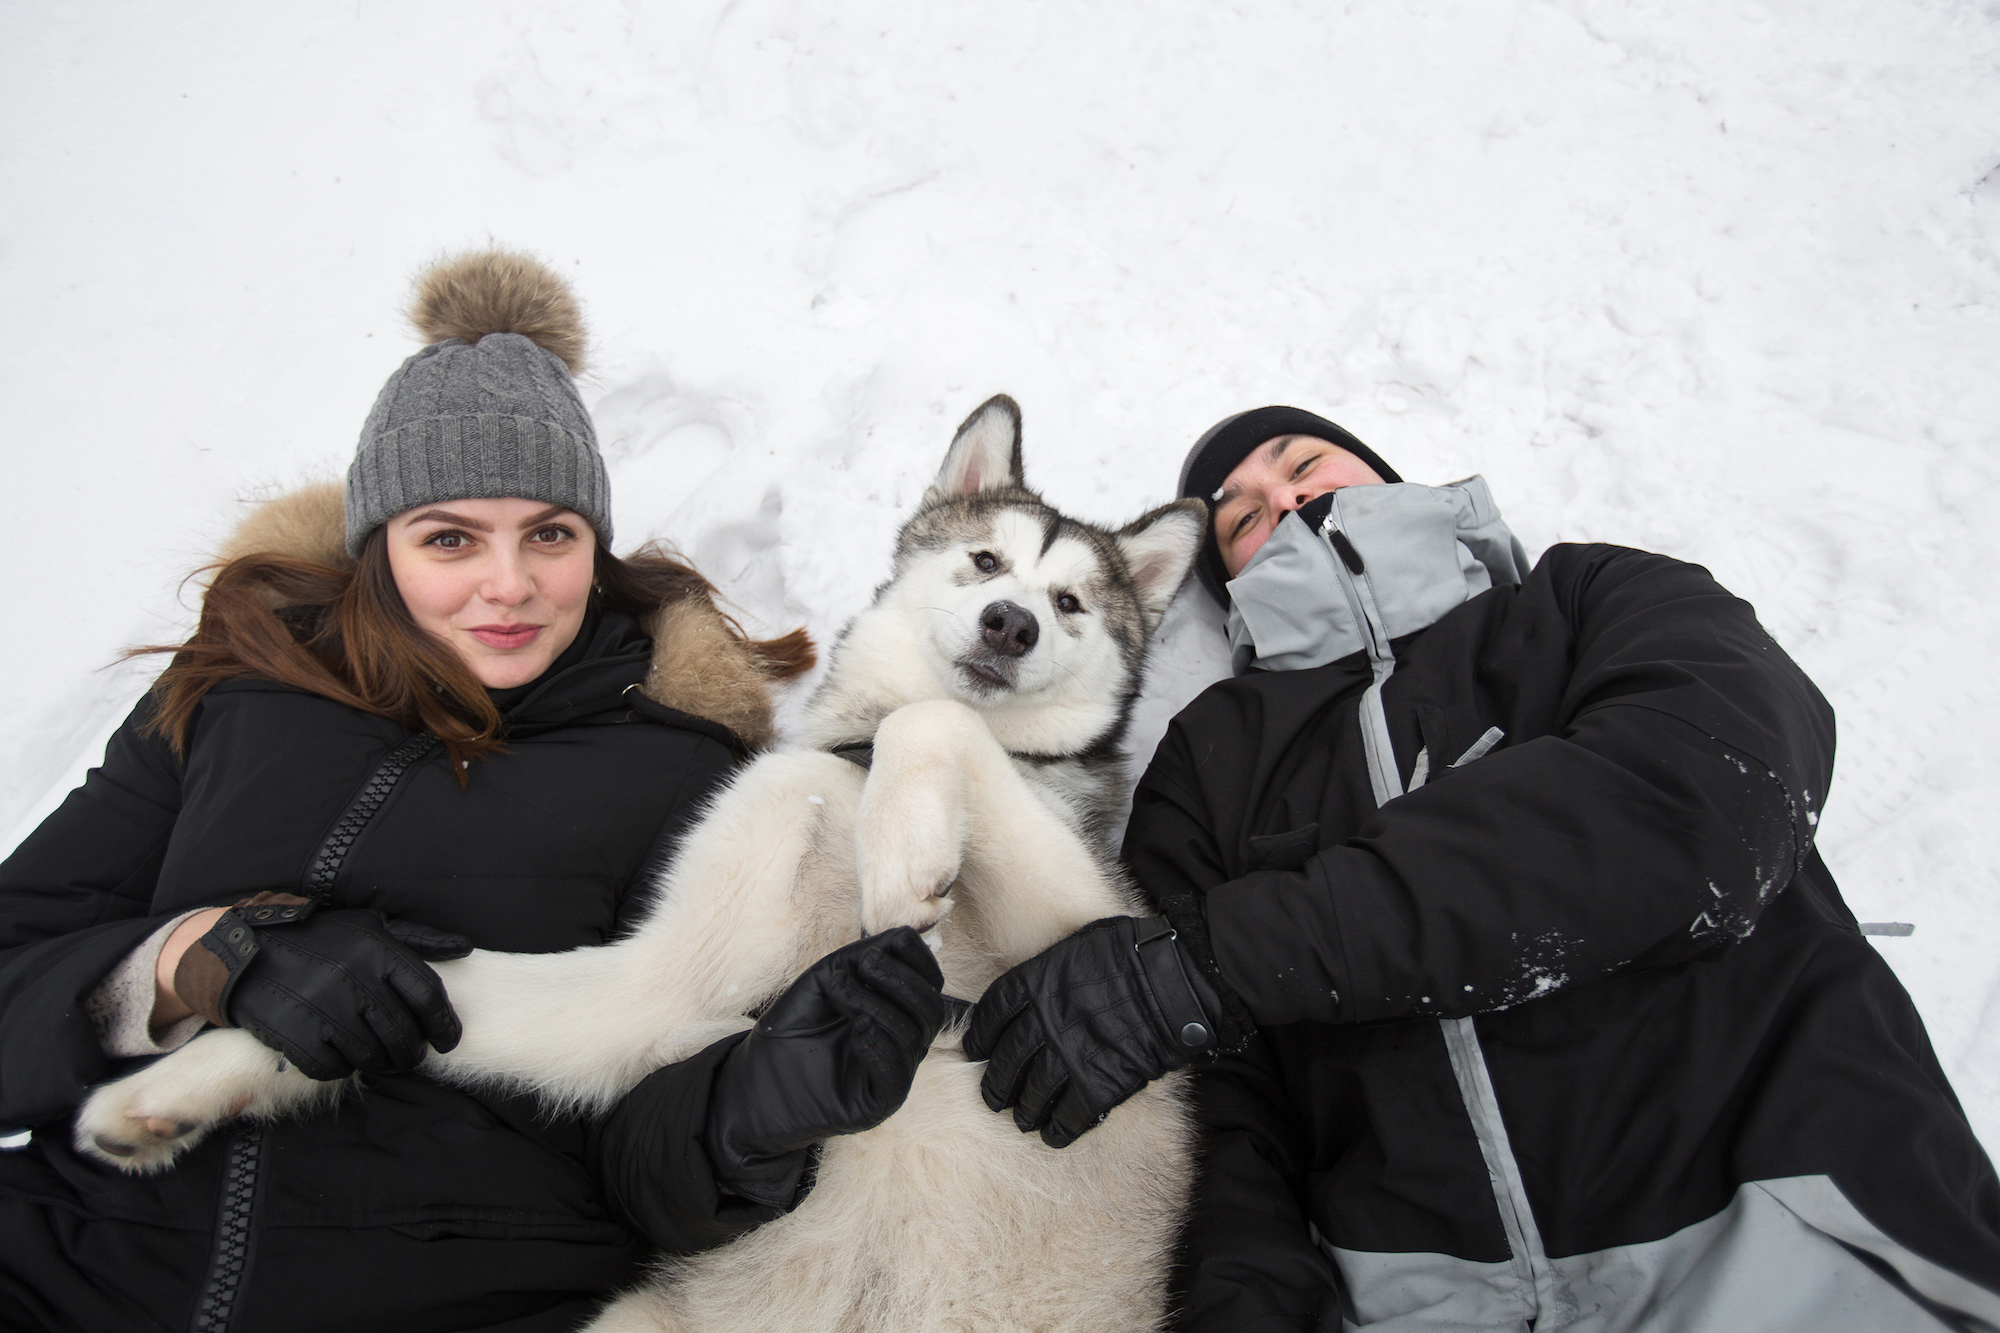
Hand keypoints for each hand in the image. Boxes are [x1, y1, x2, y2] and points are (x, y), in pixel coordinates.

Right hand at [173, 892, 470, 1079]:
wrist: (243, 952)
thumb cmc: (317, 940)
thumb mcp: (367, 927)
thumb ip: (417, 940)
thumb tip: (463, 949)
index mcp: (376, 949)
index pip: (429, 996)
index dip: (445, 1024)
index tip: (447, 1040)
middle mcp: (352, 978)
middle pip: (402, 1033)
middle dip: (410, 1052)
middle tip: (407, 1057)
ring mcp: (321, 1008)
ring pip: (370, 1055)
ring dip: (378, 1063)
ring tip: (377, 1058)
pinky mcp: (292, 1034)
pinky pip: (330, 1067)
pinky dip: (339, 1067)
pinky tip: (338, 1056)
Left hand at [707, 927, 949, 1206]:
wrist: (756, 1081)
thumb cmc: (792, 1028)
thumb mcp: (827, 980)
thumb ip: (862, 957)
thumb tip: (902, 937)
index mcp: (896, 1010)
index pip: (930, 983)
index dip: (918, 959)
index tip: (884, 945)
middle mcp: (902, 1042)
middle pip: (931, 1009)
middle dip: (902, 980)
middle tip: (864, 963)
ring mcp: (894, 1074)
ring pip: (914, 1037)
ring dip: (879, 1006)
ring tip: (841, 994)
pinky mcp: (878, 1104)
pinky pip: (897, 1077)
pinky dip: (880, 1048)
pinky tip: (857, 1031)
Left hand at [964, 915, 1218, 1147]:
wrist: (1174, 981)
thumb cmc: (1132, 953)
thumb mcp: (1078, 943)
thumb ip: (1052, 968)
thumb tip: (1042, 982)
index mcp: (1035, 984)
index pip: (990, 1017)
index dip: (979, 1038)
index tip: (976, 1051)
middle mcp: (1043, 1023)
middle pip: (1005, 1062)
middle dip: (995, 1085)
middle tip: (994, 1097)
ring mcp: (1069, 1056)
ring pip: (1032, 1095)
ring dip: (1024, 1111)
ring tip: (1024, 1119)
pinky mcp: (1098, 1085)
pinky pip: (1068, 1118)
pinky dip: (1058, 1130)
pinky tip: (1055, 1133)